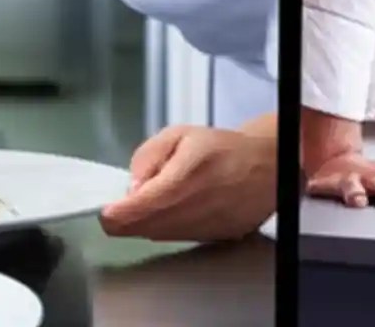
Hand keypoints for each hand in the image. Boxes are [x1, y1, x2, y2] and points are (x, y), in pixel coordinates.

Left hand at [100, 124, 275, 242]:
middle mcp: (194, 209)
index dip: (113, 213)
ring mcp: (204, 229)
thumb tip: (131, 188)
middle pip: (140, 229)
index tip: (106, 209)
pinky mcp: (213, 240)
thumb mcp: (179, 135)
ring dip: (146, 224)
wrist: (268, 166)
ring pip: (156, 237)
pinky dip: (166, 228)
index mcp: (184, 178)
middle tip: (128, 201)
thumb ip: (147, 157)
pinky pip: (176, 240)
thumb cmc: (221, 148)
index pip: (136, 210)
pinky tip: (177, 209)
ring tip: (158, 200)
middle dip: (126, 218)